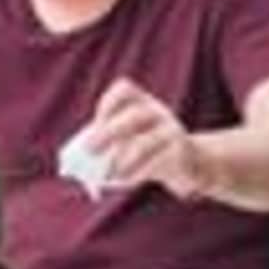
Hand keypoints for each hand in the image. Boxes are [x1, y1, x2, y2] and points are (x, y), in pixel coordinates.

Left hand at [80, 80, 199, 197]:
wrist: (190, 164)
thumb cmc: (148, 153)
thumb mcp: (129, 142)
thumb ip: (106, 147)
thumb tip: (79, 166)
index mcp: (142, 102)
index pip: (124, 89)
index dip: (107, 103)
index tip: (96, 122)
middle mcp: (158, 112)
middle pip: (134, 116)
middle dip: (108, 133)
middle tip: (89, 150)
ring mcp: (172, 131)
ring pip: (145, 143)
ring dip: (121, 160)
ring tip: (108, 173)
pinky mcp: (181, 152)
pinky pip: (156, 163)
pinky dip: (137, 173)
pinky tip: (126, 180)